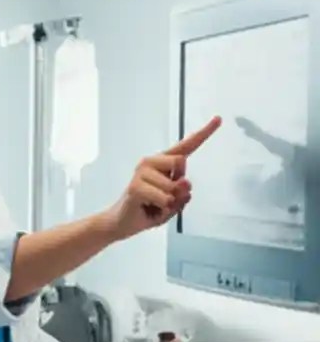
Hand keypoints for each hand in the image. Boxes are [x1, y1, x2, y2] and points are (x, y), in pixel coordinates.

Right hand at [103, 116, 220, 240]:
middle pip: (180, 161)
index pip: (187, 146)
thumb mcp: (175, 203)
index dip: (204, 133)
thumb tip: (184, 182)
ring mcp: (141, 173)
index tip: (218, 118)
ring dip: (170, 203)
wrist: (123, 223)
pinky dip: (163, 209)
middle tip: (166, 196)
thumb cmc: (150, 209)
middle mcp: (151, 162)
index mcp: (163, 163)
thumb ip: (184, 193)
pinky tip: (150, 208)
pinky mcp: (135, 186)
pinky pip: (164, 198)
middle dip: (179, 185)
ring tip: (155, 205)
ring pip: (173, 186)